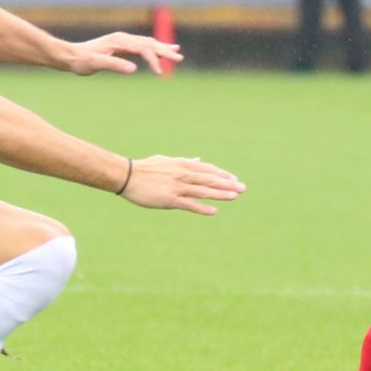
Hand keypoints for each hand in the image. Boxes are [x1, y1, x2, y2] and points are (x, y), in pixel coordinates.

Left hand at [66, 32, 182, 75]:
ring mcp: (123, 41)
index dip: (153, 60)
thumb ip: (115, 65)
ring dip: (162, 48)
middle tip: (179, 58)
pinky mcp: (121, 46)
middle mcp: (123, 38)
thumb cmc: (81, 61)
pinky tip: (160, 50)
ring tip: (176, 52)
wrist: (69, 55)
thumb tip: (134, 69)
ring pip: (147, 43)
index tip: (160, 72)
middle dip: (165, 51)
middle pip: (149, 43)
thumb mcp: (95, 64)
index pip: (143, 49)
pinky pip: (141, 46)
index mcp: (119, 41)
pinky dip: (153, 49)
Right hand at [119, 155, 244, 215]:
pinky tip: (214, 211)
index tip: (234, 179)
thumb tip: (198, 160)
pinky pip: (189, 204)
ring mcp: (177, 187)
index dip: (222, 174)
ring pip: (203, 190)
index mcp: (182, 164)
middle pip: (210, 179)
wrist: (126, 176)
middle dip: (227, 184)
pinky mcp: (169, 199)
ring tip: (234, 196)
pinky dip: (202, 207)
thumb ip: (184, 162)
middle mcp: (183, 174)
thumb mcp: (167, 161)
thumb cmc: (146, 168)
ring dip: (220, 194)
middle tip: (243, 188)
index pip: (207, 169)